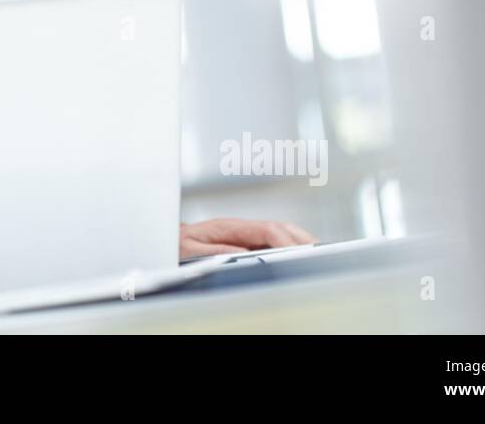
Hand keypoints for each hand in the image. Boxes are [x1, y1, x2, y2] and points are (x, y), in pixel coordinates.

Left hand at [179, 217, 317, 258]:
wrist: (164, 240)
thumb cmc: (174, 245)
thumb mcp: (191, 250)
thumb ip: (217, 251)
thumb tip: (243, 254)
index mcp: (227, 226)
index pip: (266, 229)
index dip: (286, 241)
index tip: (299, 253)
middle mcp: (237, 228)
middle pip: (278, 228)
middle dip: (302, 239)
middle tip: (321, 252)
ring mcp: (241, 234)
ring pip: (278, 234)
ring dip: (298, 242)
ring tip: (316, 254)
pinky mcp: (242, 243)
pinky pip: (271, 243)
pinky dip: (288, 248)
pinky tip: (297, 257)